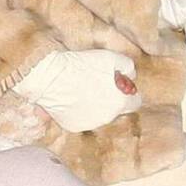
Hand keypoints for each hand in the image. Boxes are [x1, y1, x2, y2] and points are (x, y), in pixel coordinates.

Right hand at [12, 48, 140, 132]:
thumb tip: (130, 75)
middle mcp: (107, 118)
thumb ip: (127, 67)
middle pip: (116, 109)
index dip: (127, 92)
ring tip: (81, 88)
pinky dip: (79, 110)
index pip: (135, 103)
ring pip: (99, 115)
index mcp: (120, 102)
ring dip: (95, 104)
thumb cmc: (81, 65)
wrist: (50, 77)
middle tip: (98, 83)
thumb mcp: (111, 58)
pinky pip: (82, 118)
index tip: (118, 84)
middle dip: (111, 98)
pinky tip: (70, 97)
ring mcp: (90, 124)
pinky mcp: (74, 126)